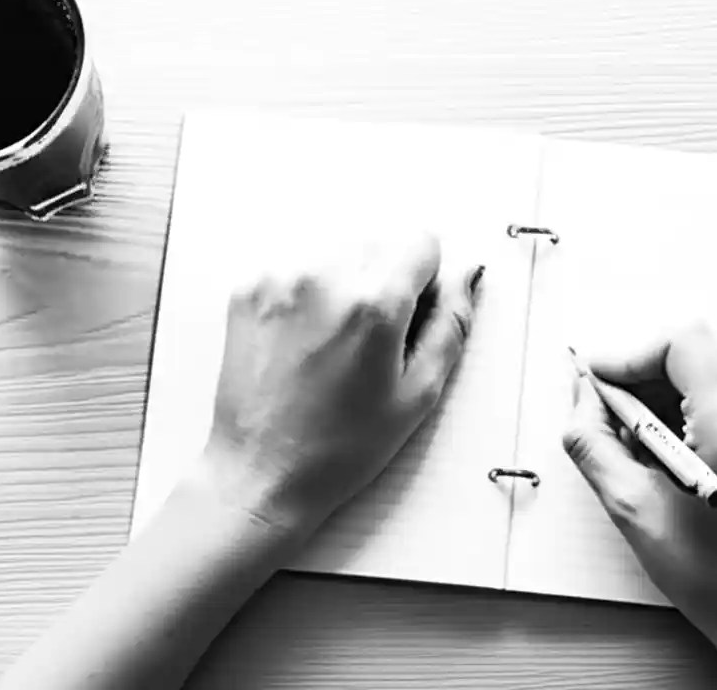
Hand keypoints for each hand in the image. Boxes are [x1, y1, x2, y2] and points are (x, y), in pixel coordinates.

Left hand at [206, 232, 482, 527]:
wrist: (261, 473)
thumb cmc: (340, 447)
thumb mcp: (417, 395)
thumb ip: (451, 324)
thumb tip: (468, 274)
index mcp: (374, 304)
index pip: (422, 243)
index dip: (425, 282)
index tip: (409, 320)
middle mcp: (323, 277)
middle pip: (379, 242)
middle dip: (384, 281)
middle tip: (369, 343)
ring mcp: (279, 278)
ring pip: (337, 250)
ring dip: (344, 282)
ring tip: (332, 344)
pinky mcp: (249, 288)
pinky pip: (296, 265)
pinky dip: (306, 291)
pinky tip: (302, 340)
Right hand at [561, 322, 716, 642]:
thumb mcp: (631, 506)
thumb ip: (592, 441)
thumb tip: (582, 399)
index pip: (680, 343)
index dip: (629, 355)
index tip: (598, 381)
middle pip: (687, 359)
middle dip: (639, 385)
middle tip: (609, 427)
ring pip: (698, 380)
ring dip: (658, 406)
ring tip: (638, 459)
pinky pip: (716, 403)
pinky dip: (681, 420)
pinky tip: (664, 465)